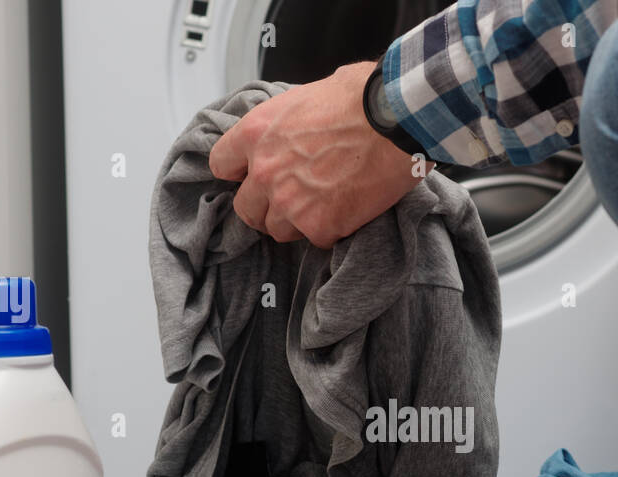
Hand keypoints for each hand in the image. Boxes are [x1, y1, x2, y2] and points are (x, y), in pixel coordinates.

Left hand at [210, 61, 431, 248]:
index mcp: (255, 133)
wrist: (396, 117)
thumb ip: (286, 124)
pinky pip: (316, 239)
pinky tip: (349, 208)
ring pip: (278, 230)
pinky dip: (332, 229)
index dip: (240, 173)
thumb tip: (293, 131)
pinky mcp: (320, 225)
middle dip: (267, 206)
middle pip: (246, 210)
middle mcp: (265, 171)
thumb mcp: (306, 96)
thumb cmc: (360, 97)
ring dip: (298, 221)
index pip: (221, 166)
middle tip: (293, 198)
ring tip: (325, 203)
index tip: (253, 175)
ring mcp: (290, 203)